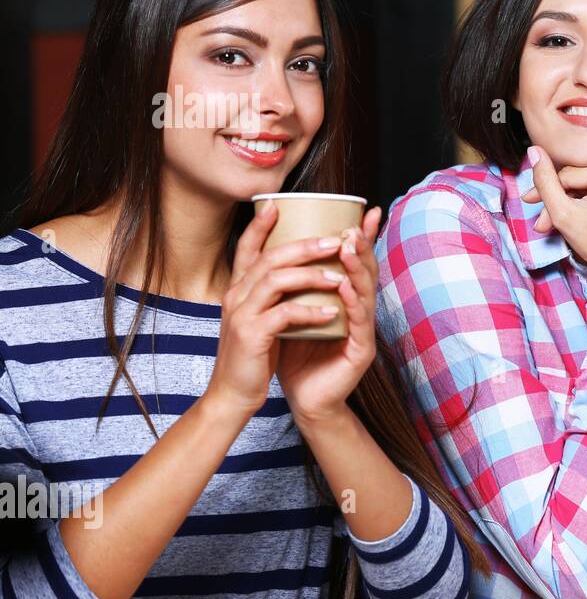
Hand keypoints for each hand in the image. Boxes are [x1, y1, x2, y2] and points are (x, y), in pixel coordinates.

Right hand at [207, 200, 351, 419]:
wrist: (233, 395)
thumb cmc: (254, 355)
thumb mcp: (259, 317)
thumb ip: (271, 294)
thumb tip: (296, 270)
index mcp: (238, 288)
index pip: (247, 247)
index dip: (260, 225)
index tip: (278, 204)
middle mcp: (236, 295)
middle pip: (271, 257)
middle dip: (306, 245)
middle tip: (337, 238)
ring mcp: (241, 314)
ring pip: (277, 280)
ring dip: (312, 274)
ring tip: (340, 275)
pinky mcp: (251, 336)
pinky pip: (284, 315)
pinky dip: (310, 311)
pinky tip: (331, 312)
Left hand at [277, 206, 383, 423]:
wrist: (302, 398)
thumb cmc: (296, 354)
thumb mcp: (293, 310)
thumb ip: (295, 284)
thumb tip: (277, 246)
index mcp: (346, 300)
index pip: (355, 262)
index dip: (362, 237)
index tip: (364, 210)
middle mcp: (360, 312)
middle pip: (366, 272)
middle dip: (363, 245)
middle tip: (356, 222)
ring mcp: (363, 331)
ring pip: (365, 293)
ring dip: (358, 268)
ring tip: (350, 245)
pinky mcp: (361, 351)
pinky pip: (358, 323)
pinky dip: (353, 302)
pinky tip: (347, 286)